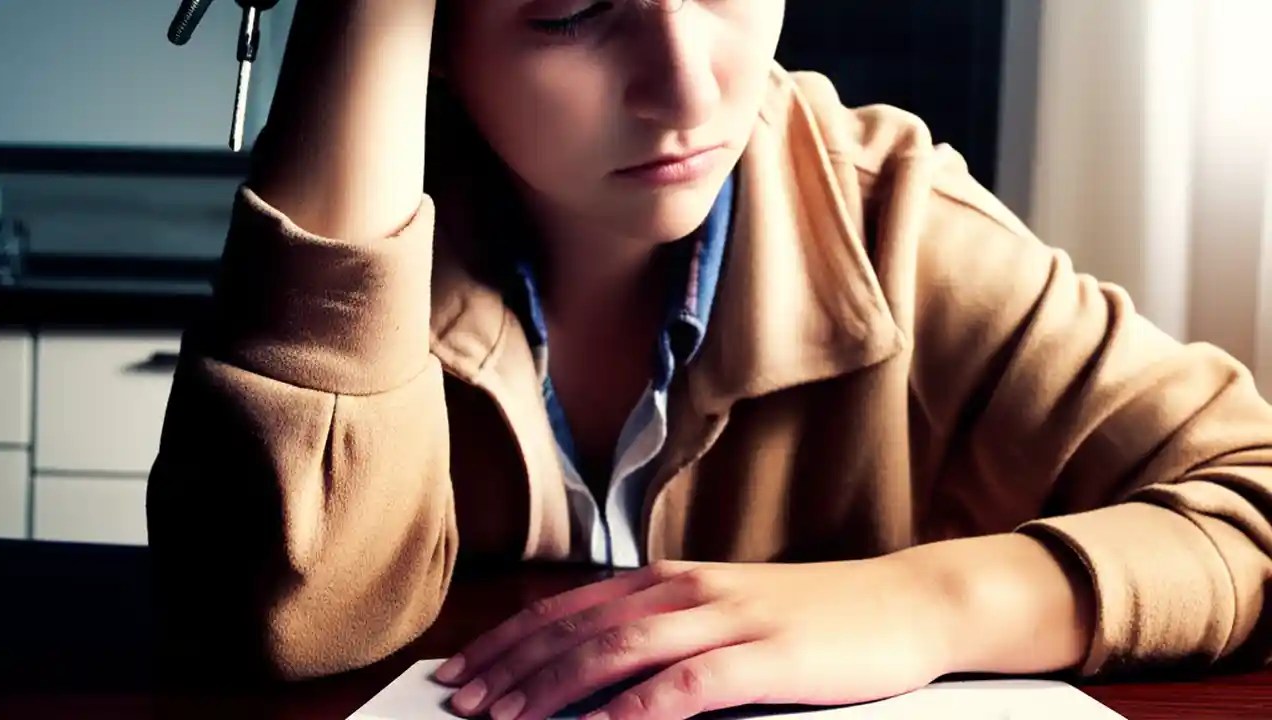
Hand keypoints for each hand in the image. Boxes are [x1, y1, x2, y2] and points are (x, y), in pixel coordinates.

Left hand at [431, 559, 955, 719]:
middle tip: (463, 703)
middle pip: (578, 627)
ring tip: (507, 718)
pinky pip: (689, 681)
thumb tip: (595, 664)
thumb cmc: (813, 615)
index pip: (569, 608)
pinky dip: (639, 707)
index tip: (463, 670)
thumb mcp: (726, 612)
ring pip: (618, 648)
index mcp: (672, 581)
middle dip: (512, 668)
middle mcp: (688, 590)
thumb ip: (663, 627)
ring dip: (555, 687)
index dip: (508, 640)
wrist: (904, 603)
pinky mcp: (767, 656)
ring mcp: (728, 619)